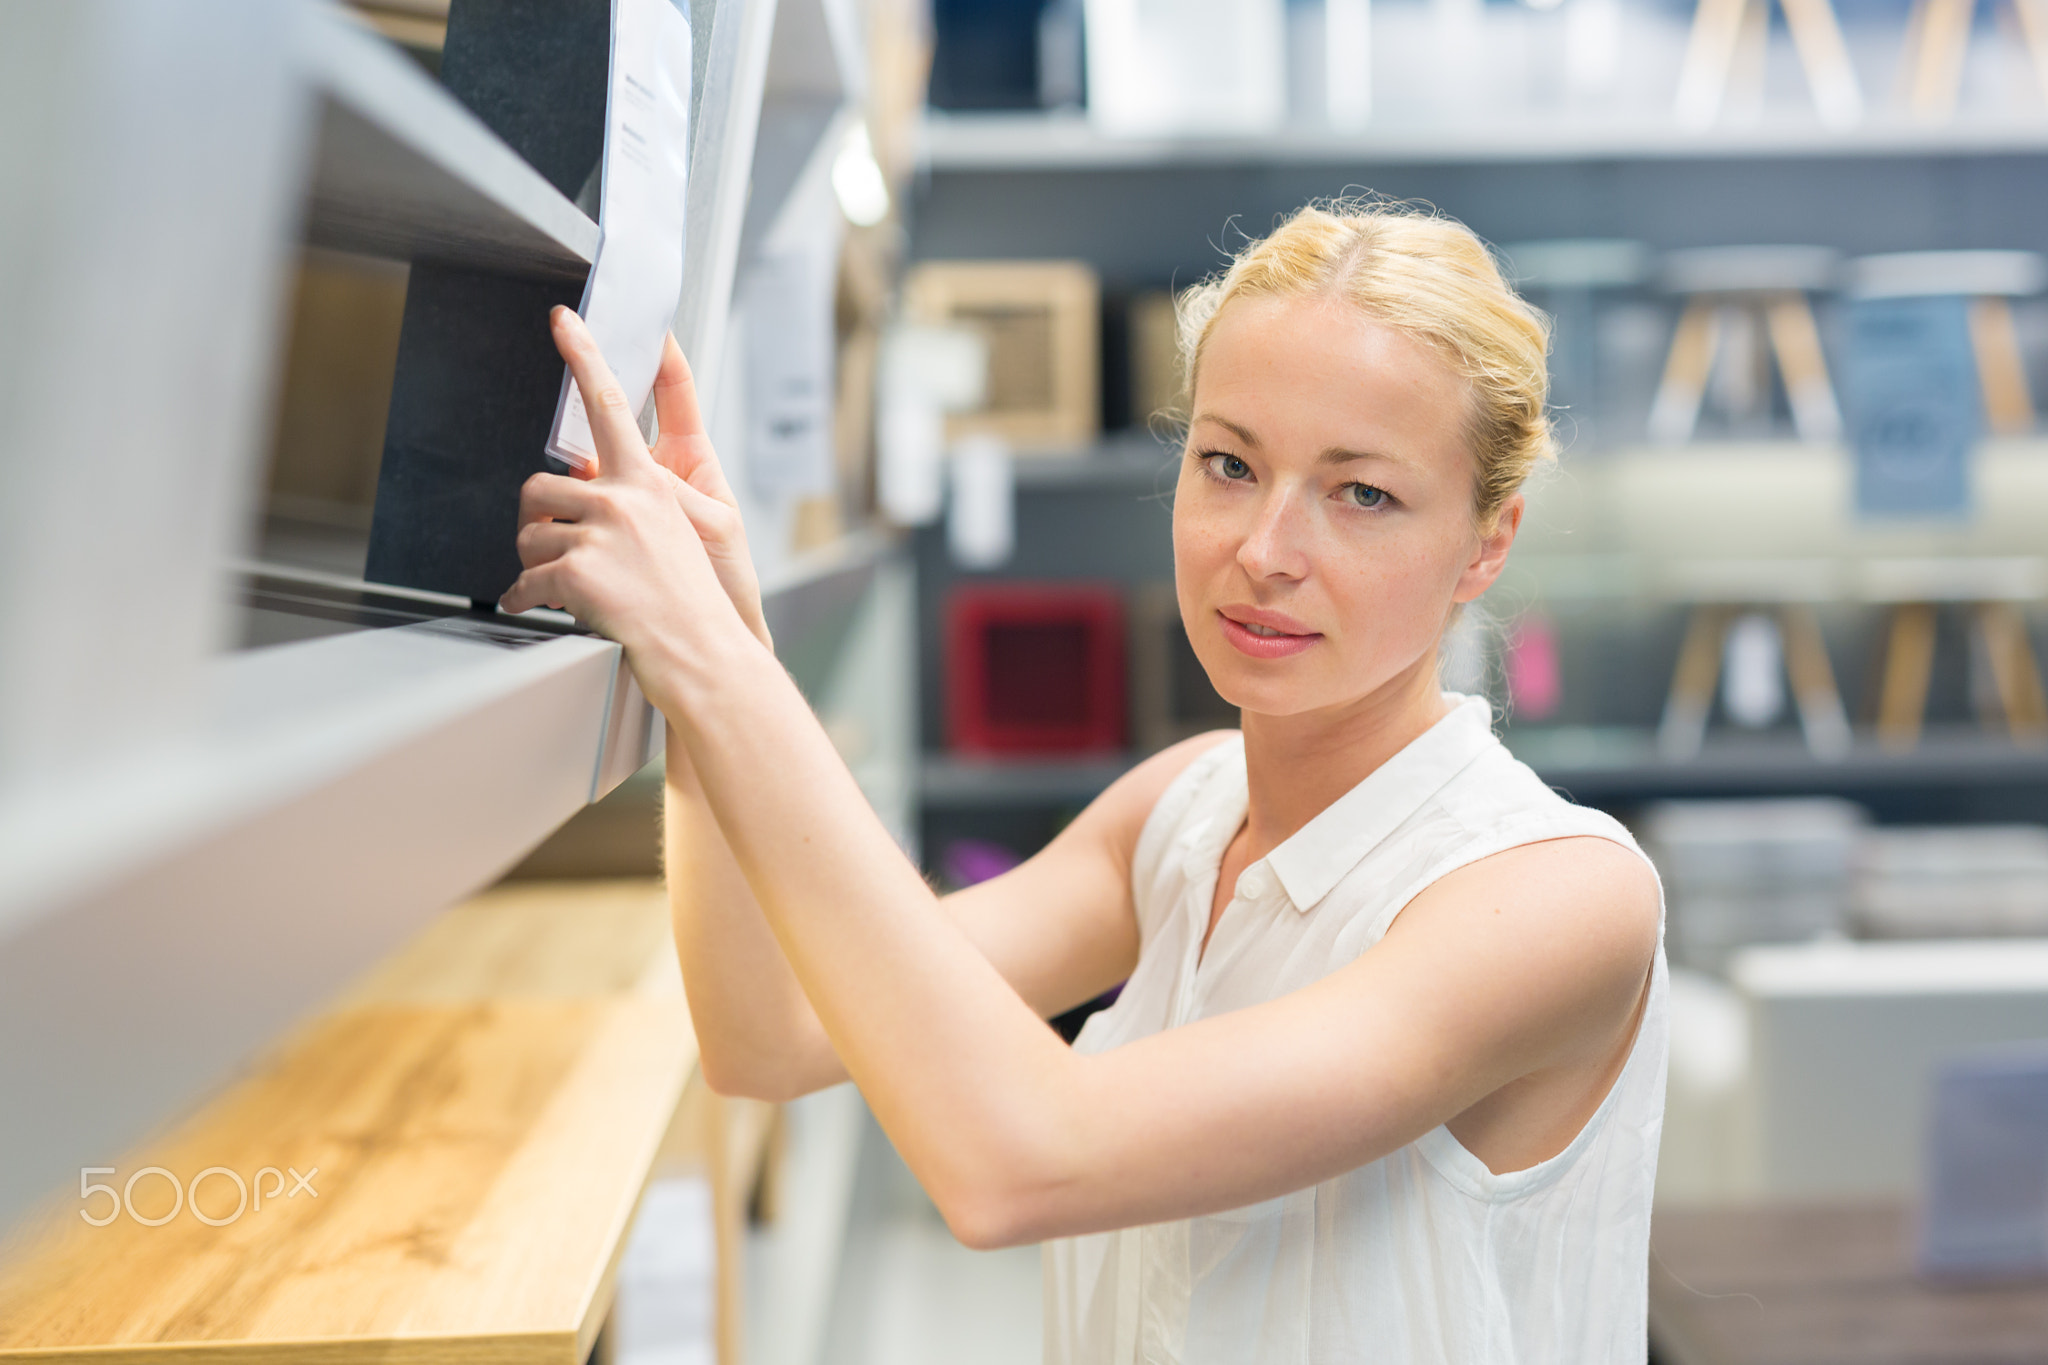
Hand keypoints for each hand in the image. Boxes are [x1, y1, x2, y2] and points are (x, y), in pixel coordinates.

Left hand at [500, 308, 762, 663]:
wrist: (705, 656)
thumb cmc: (695, 604)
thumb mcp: (685, 534)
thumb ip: (638, 503)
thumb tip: (589, 488)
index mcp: (654, 482)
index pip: (613, 403)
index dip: (585, 355)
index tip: (564, 321)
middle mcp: (628, 497)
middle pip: (545, 483)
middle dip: (538, 517)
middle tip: (557, 546)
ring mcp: (604, 532)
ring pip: (529, 530)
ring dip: (535, 562)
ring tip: (563, 586)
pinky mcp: (579, 570)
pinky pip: (525, 578)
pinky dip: (525, 599)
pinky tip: (537, 608)